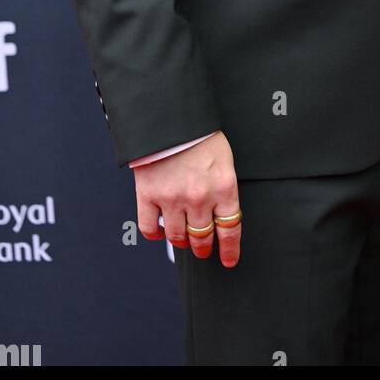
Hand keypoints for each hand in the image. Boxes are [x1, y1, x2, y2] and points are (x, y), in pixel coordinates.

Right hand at [133, 130, 240, 266]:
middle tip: (202, 249)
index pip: (230, 229)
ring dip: (181, 242)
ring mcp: (172, 198)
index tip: (228, 261)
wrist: (171, 117)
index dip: (229, 250)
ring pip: (177, 237)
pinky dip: (154, 234)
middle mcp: (199, 198)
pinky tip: (159, 232)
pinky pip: (149, 228)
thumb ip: (224, 189)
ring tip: (183, 239)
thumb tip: (223, 216)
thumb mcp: (225, 160)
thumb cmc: (201, 136)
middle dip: (203, 247)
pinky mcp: (148, 195)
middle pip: (202, 237)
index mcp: (224, 187)